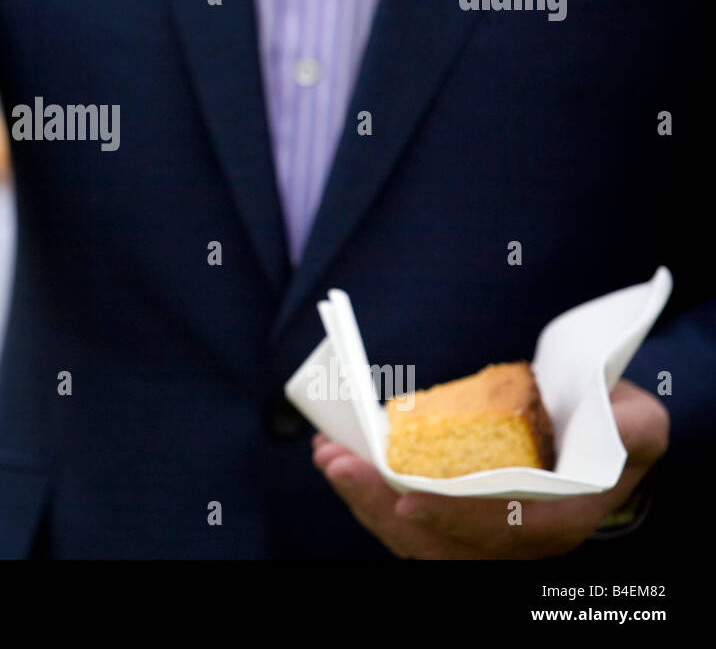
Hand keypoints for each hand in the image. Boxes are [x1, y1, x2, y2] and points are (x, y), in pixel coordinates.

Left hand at [313, 378, 667, 557]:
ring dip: (364, 500)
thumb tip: (612, 418)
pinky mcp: (453, 521)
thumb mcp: (634, 419)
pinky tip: (340, 461)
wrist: (599, 437)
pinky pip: (405, 522)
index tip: (408, 501)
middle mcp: (518, 542)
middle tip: (338, 462)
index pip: (506, 531)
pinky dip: (369, 494)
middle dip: (381, 506)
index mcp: (562, 519)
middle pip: (442, 544)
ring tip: (328, 456)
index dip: (456, 520)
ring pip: (415, 538)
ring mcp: (483, 538)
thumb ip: (625, 423)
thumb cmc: (614, 425)